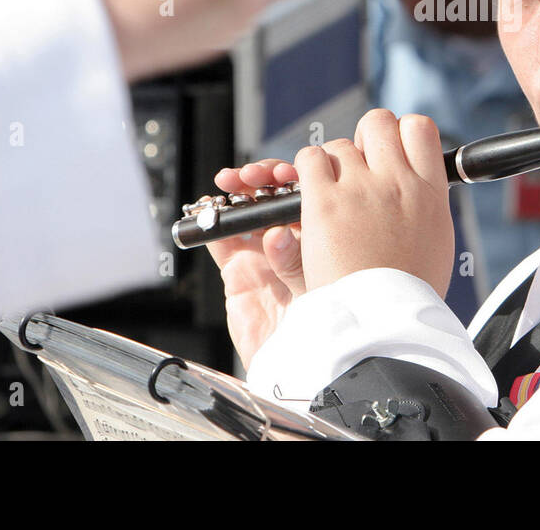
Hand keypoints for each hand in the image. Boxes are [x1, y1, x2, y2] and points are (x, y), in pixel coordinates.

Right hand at [205, 160, 306, 367]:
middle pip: (275, 197)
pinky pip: (221, 240)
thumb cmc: (328, 325)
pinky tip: (210, 207)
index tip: (285, 170)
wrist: (305, 369)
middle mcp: (293, 242)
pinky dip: (212, 220)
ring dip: (238, 193)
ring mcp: (264, 255)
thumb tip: (277, 233)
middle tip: (256, 174)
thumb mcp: (320, 286)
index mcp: (324, 236)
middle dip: (262, 178)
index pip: (308, 195)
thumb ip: (297, 262)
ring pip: (248, 211)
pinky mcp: (239, 272)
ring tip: (233, 183)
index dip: (295, 178)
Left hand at [295, 109, 453, 295]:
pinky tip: (311, 193)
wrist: (381, 323)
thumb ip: (426, 206)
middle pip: (379, 122)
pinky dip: (308, 171)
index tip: (393, 151)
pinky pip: (310, 160)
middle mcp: (398, 182)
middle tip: (359, 166)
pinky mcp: (325, 202)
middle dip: (366, 137)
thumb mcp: (436, 242)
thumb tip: (420, 188)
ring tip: (333, 195)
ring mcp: (361, 188)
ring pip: (340, 145)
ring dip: (334, 164)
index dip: (401, 133)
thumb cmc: (407, 293)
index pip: (420, 128)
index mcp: (431, 192)